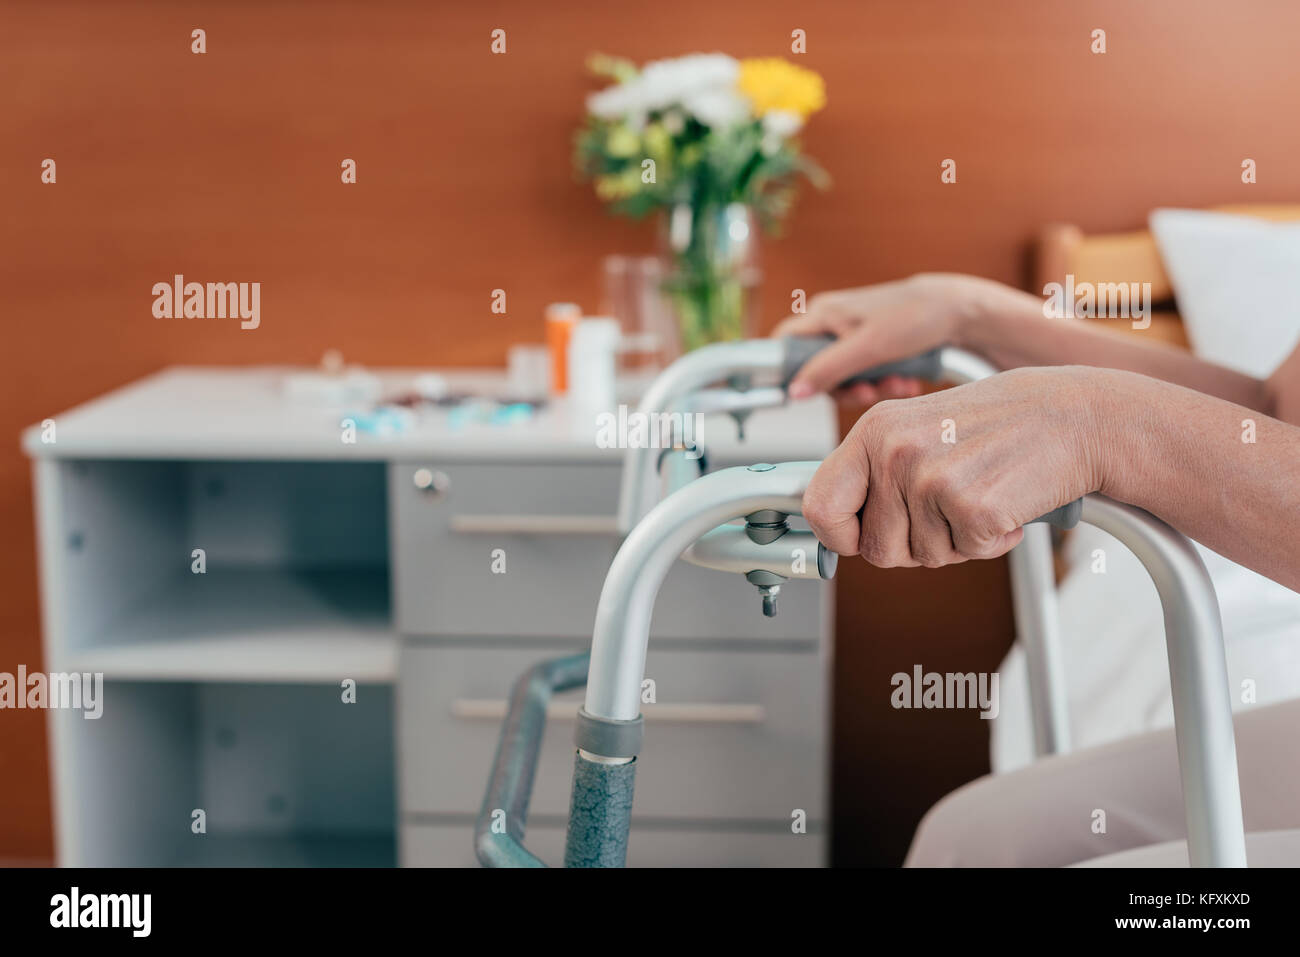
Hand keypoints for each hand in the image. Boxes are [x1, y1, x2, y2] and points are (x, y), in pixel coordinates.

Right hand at [772, 273, 1020, 404]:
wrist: (961, 312)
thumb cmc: (915, 316)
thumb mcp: (867, 349)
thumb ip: (827, 371)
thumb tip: (793, 392)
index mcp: (823, 313)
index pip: (784, 344)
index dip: (788, 370)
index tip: (805, 392)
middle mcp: (834, 323)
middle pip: (817, 369)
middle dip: (846, 388)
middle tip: (868, 392)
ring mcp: (854, 335)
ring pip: (846, 376)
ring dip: (871, 388)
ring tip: (898, 385)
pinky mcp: (875, 346)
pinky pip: (867, 374)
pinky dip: (885, 382)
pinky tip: (905, 382)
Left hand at [801, 367, 1105, 567]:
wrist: (1073, 415)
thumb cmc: (995, 426)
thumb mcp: (916, 430)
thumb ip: (872, 472)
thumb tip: (828, 526)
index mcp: (873, 430)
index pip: (819, 507)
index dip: (838, 536)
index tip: (857, 538)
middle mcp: (895, 453)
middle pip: (876, 550)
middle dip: (913, 545)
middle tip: (950, 507)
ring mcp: (933, 480)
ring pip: (923, 558)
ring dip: (956, 541)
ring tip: (982, 492)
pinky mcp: (974, 507)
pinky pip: (968, 554)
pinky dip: (992, 541)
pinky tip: (1007, 502)